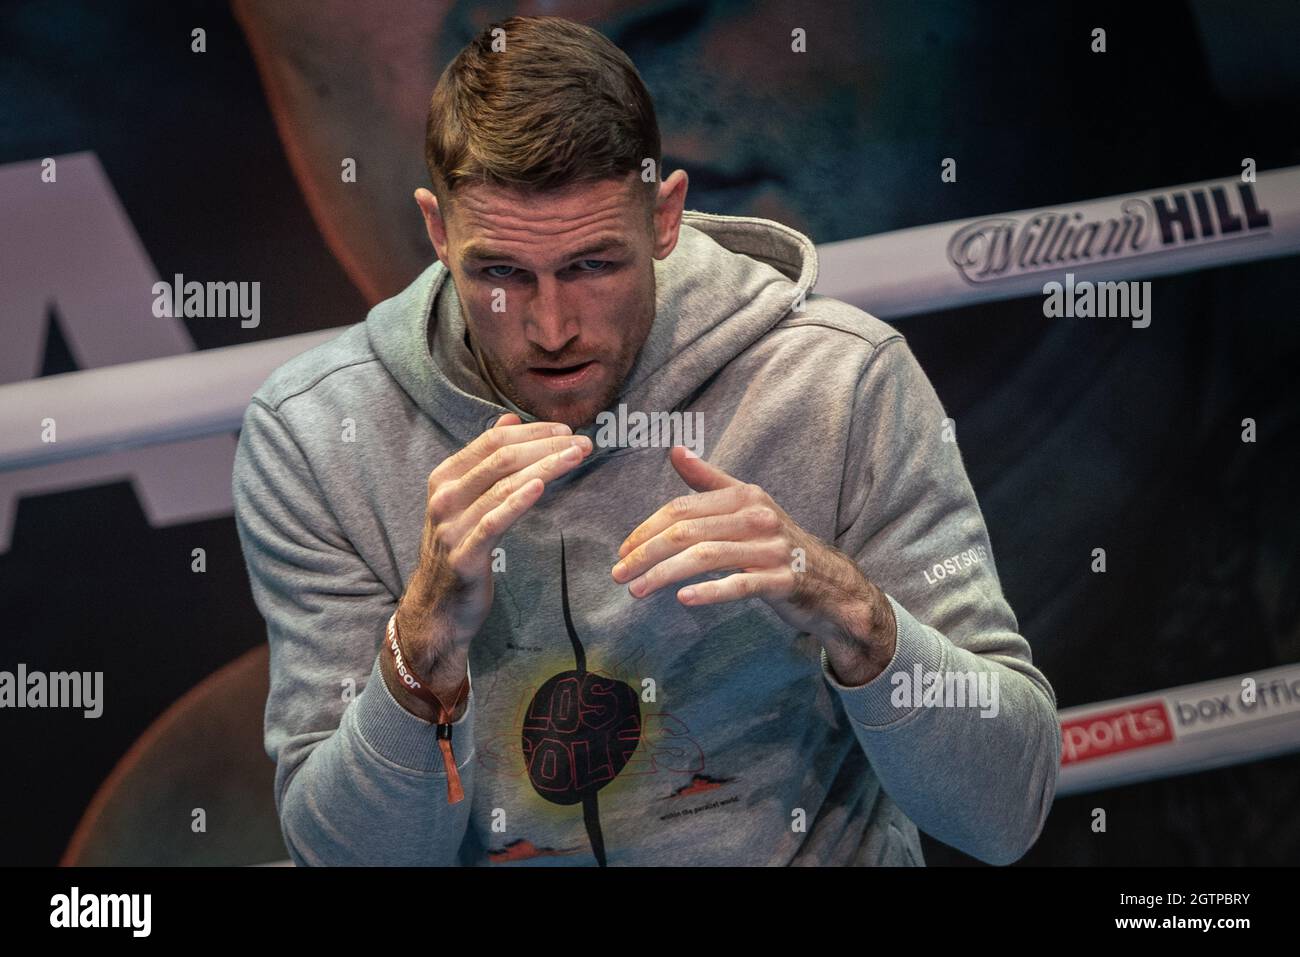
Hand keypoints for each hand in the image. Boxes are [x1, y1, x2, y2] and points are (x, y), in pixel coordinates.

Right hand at [398, 413, 592, 685]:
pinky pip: (494, 522)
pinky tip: (541, 486)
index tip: (567, 430)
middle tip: (582, 442)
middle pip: (501, 457)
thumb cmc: (459, 547)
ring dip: (545, 467)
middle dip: (545, 445)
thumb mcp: (465, 498)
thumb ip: (485, 459)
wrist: (438, 607)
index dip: (532, 431)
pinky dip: (518, 501)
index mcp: (445, 477)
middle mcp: (444, 497)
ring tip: (576, 457)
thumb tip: (509, 417)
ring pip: (503, 485)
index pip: (492, 440)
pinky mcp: (464, 555)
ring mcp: (452, 526)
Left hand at [611, 446, 895, 679]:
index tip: (622, 551)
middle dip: (646, 553)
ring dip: (664, 575)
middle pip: (687, 532)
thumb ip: (710, 482)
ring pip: (706, 558)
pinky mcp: (782, 580)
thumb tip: (676, 451)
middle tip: (619, 575)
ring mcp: (771, 549)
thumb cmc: (776, 543)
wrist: (829, 581)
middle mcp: (758, 516)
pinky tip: (683, 599)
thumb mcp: (747, 507)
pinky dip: (710, 590)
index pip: (682, 509)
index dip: (646, 529)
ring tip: (637, 591)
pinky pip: (740, 584)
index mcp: (744, 496)